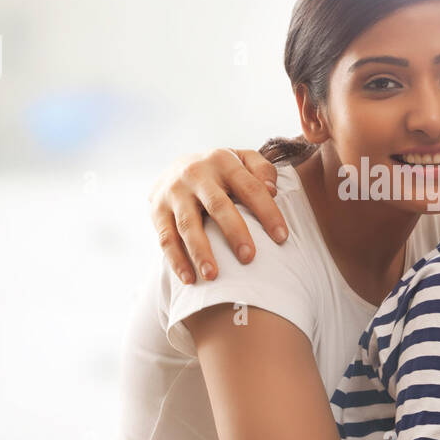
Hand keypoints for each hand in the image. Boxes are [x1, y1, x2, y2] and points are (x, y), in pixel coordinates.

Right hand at [148, 147, 285, 283]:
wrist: (175, 168)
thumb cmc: (221, 171)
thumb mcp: (242, 159)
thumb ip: (262, 169)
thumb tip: (272, 190)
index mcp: (223, 161)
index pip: (250, 187)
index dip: (267, 212)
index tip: (282, 238)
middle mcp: (196, 174)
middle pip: (218, 205)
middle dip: (234, 232)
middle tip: (248, 258)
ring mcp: (174, 193)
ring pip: (187, 224)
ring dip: (200, 251)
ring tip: (213, 276)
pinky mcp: (157, 210)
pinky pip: (166, 238)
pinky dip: (176, 260)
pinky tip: (189, 279)